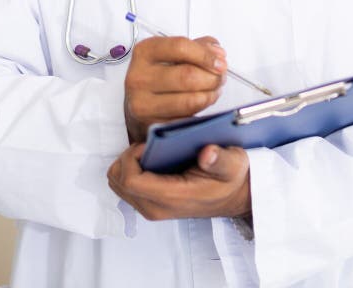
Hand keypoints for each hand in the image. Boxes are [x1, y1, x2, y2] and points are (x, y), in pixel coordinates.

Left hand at [107, 143, 250, 220]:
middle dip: (126, 158)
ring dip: (127, 164)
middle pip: (118, 182)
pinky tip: (149, 159)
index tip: (147, 144)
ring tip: (147, 152)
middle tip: (146, 146)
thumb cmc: (231, 178)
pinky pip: (126, 187)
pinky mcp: (150, 204)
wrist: (235, 196)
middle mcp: (156, 208)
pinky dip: (130, 170)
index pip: (131, 181)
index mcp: (172, 197)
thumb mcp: (233, 163)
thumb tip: (207, 153)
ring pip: (118, 184)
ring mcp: (152, 208)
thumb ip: (220, 159)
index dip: (131, 157)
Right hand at [124, 36, 226, 142]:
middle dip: (212, 77)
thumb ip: (197, 47)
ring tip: (214, 90)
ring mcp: (144, 104)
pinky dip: (202, 112)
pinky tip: (204, 103)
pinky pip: (188, 120)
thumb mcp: (171, 54)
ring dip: (210, 95)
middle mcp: (139, 77)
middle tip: (220, 78)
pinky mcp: (152, 125)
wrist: (137, 105)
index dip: (206, 55)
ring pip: (190, 101)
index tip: (221, 62)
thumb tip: (218, 54)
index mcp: (145, 52)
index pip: (180, 47)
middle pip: (188, 76)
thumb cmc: (158, 75)